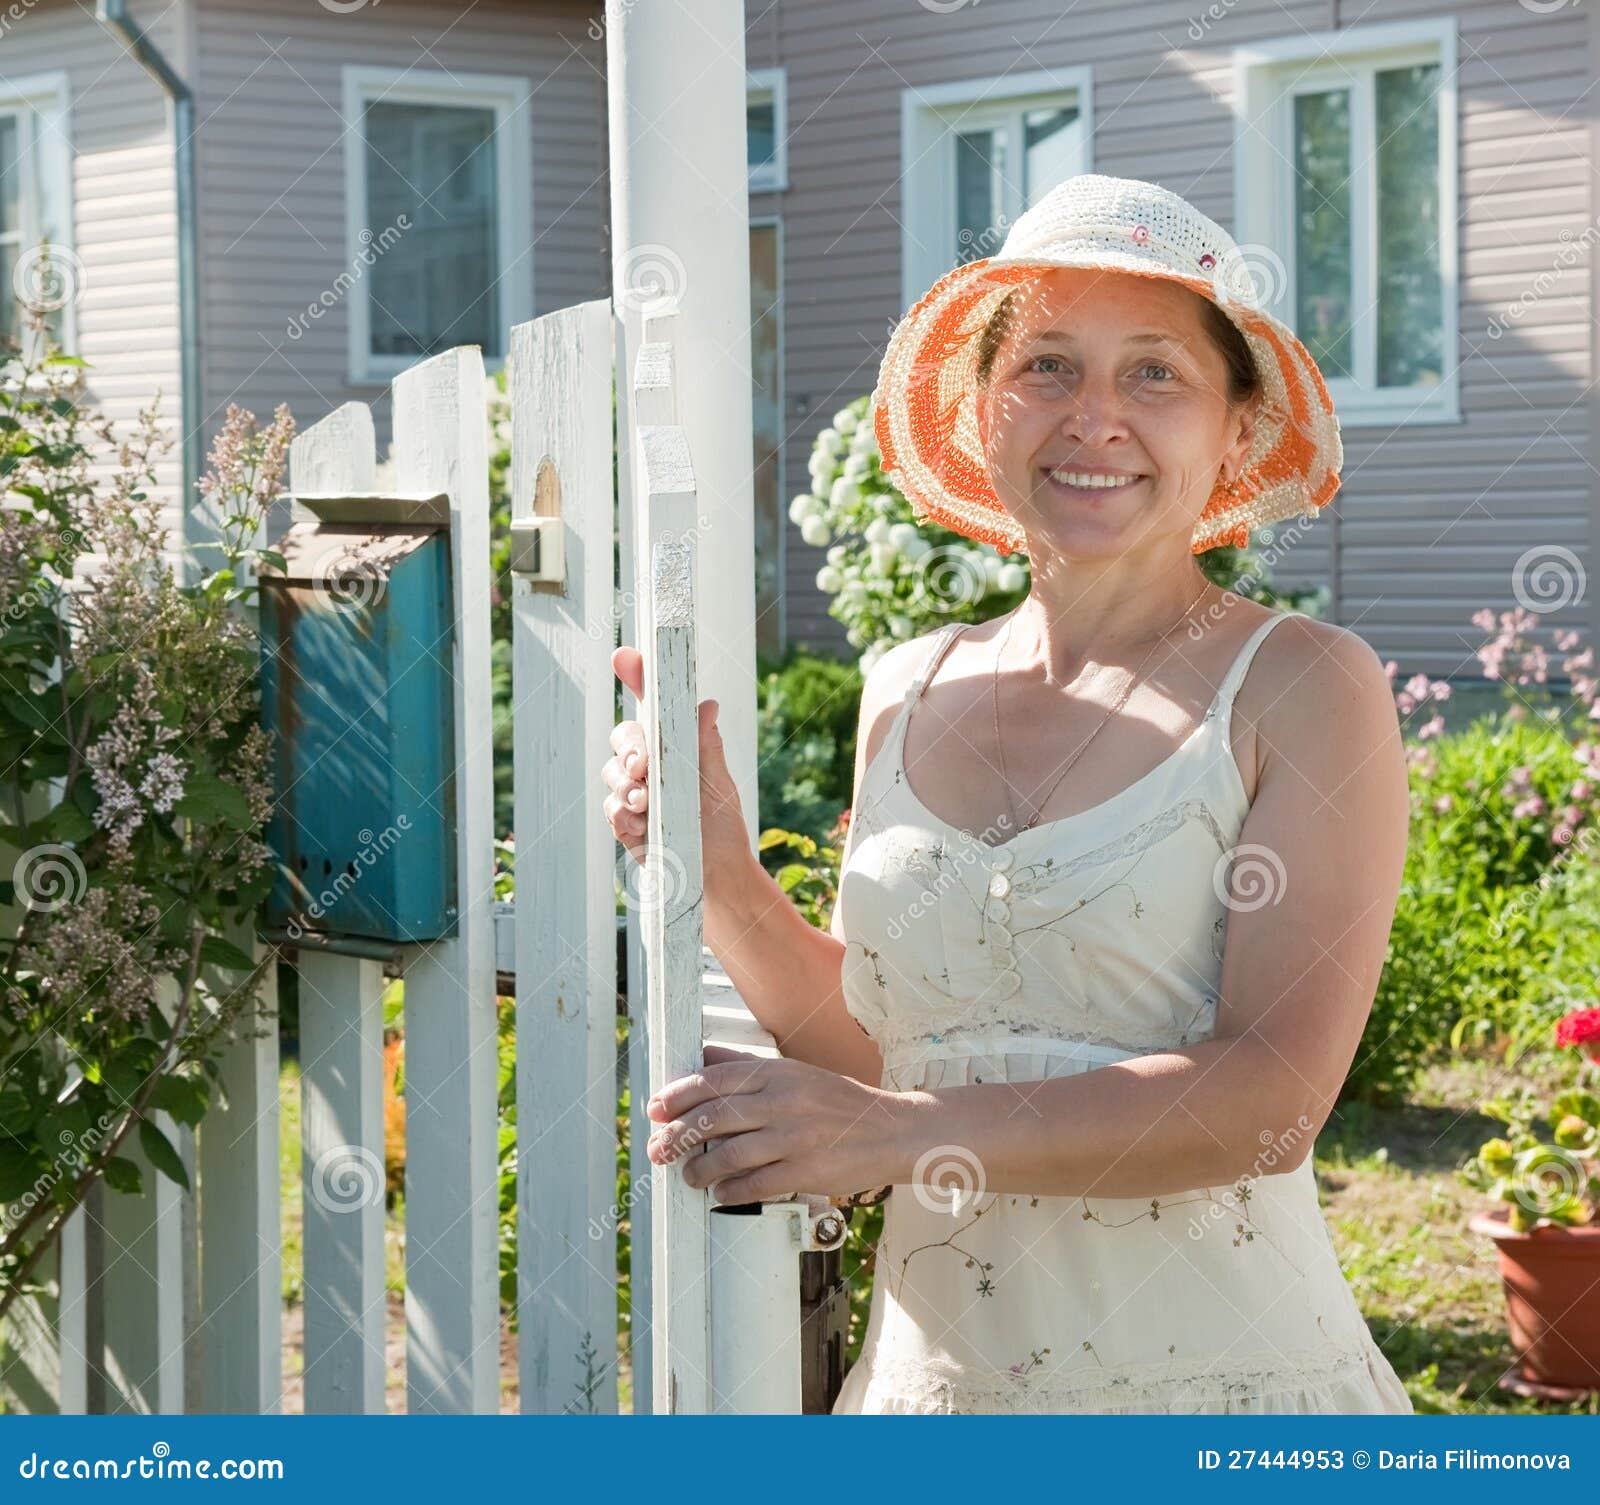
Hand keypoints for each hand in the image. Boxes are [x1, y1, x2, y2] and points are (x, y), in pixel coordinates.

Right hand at [603, 646, 750, 882]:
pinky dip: (624, 815)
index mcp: (674, 747)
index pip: (652, 707)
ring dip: (627, 786)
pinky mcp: (624, 824)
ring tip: (647, 803)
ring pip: (612, 773)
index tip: (625, 656)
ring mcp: (634, 794)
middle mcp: (651, 766)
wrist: (715, 878)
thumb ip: (705, 746)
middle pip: (623, 738)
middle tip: (643, 764)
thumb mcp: (718, 784)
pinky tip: (642, 827)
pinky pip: (611, 809)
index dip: (636, 678)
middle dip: (629, 747)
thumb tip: (707, 705)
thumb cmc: (721, 827)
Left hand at [644, 1044, 907, 1204]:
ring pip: (729, 1154)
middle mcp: (783, 1101)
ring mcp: (795, 1137)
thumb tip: (703, 1058)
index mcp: (778, 1073)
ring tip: (690, 1175)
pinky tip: (722, 1194)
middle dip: (677, 1135)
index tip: (655, 1109)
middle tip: (659, 1149)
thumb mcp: (796, 1073)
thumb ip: (750, 1068)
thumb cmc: (839, 1103)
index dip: (678, 1095)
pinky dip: (732, 1191)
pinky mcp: (806, 1170)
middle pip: (714, 1117)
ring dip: (700, 1169)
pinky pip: (756, 1184)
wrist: (891, 1130)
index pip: (714, 1079)